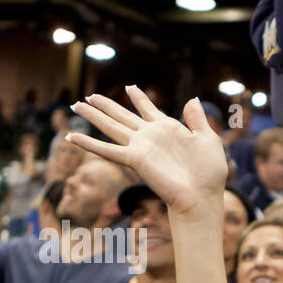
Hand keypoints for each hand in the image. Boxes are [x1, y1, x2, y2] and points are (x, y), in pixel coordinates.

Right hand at [66, 88, 227, 213]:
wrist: (202, 195)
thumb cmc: (209, 172)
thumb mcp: (208, 139)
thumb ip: (197, 120)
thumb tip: (192, 99)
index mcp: (168, 128)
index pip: (148, 109)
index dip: (139, 98)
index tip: (129, 87)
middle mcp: (150, 136)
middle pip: (122, 116)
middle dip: (106, 105)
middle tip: (88, 95)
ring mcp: (140, 147)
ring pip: (111, 127)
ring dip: (93, 117)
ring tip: (76, 105)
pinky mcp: (134, 160)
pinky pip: (107, 150)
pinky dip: (89, 144)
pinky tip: (73, 137)